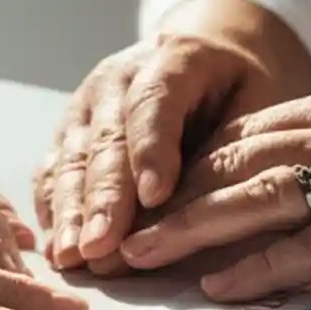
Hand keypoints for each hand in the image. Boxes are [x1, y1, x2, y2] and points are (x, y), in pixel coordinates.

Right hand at [34, 0, 310, 272]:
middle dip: (102, 197)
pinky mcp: (70, 133)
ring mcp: (87, 106)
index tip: (154, 197)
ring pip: (71, 159)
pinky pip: (53, 172)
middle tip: (101, 244)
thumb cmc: (238, 88)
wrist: (209, 53)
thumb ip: (233, 152)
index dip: (152, 150)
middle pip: (105, 139)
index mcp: (175, 59)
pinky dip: (54, 211)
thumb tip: (214, 217)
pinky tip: (58, 248)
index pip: (155, 103)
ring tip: (71, 256)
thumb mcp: (257, 105)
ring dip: (70, 211)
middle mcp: (118, 79)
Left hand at [121, 72, 310, 301]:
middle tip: (114, 234)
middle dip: (167, 201)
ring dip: (192, 230)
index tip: (142, 202)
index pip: (247, 137)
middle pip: (235, 164)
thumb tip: (308, 187)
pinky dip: (263, 265)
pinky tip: (219, 283)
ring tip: (140, 257)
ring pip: (261, 199)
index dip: (187, 172)